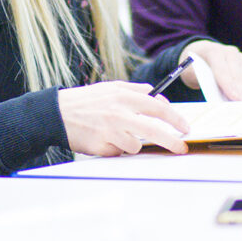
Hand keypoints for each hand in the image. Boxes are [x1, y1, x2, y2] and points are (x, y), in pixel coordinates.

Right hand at [57, 81, 190, 156]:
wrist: (57, 113)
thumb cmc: (86, 101)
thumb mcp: (111, 87)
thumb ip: (136, 91)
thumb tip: (159, 97)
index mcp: (123, 96)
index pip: (157, 107)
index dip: (174, 118)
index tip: (184, 127)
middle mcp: (118, 113)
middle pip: (154, 131)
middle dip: (172, 141)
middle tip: (181, 148)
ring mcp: (109, 131)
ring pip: (135, 146)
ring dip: (132, 143)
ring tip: (116, 134)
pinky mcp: (101, 146)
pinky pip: (119, 152)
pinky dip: (116, 148)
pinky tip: (104, 139)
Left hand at [180, 41, 241, 100]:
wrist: (200, 53)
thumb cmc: (194, 68)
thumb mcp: (192, 75)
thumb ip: (204, 85)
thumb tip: (219, 104)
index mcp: (213, 52)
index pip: (221, 69)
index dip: (229, 85)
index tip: (236, 98)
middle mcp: (230, 52)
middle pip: (237, 76)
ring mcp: (240, 59)